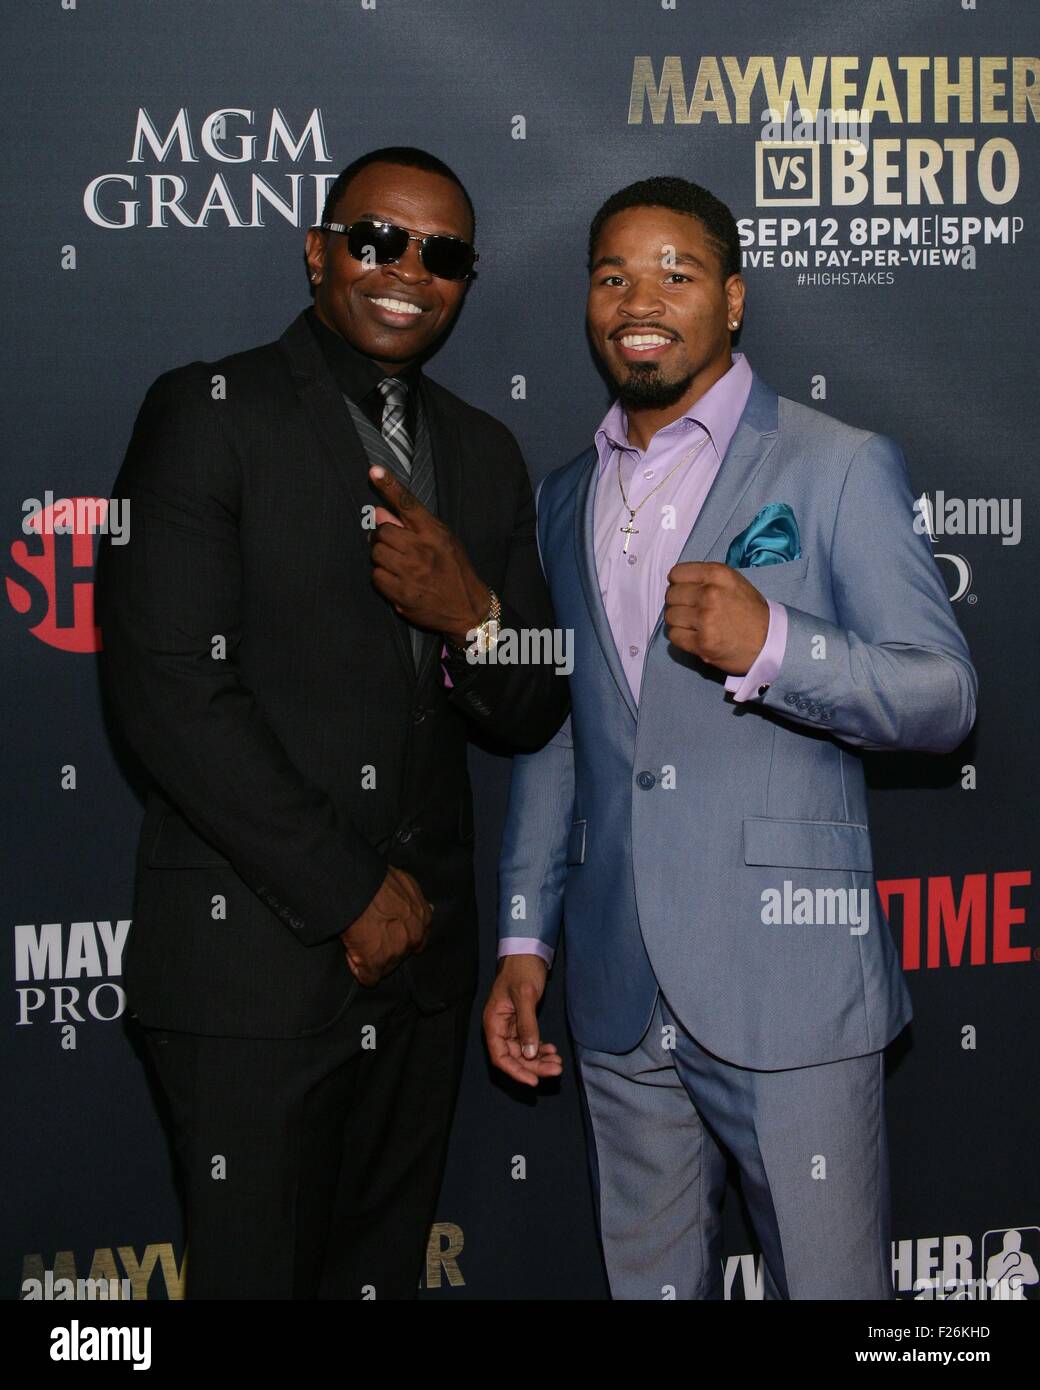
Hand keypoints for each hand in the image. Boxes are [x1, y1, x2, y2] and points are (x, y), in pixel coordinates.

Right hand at [340, 866, 431, 986]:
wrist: (358, 888)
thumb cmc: (379, 880)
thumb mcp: (407, 883)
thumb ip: (417, 901)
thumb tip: (429, 907)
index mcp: (423, 918)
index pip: (417, 938)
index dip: (400, 937)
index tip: (388, 932)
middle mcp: (414, 937)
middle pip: (401, 954)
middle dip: (388, 947)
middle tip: (371, 935)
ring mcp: (396, 953)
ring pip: (386, 967)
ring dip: (373, 958)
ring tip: (358, 941)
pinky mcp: (376, 963)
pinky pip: (369, 978)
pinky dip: (359, 970)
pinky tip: (352, 956)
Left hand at [368, 465, 491, 644]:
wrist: (468, 608)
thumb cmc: (453, 569)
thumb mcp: (442, 541)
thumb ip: (410, 526)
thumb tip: (378, 511)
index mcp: (434, 532)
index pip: (408, 504)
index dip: (389, 485)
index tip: (373, 470)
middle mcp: (423, 550)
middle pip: (382, 532)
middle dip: (383, 538)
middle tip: (396, 548)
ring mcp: (412, 573)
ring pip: (376, 554)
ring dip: (382, 558)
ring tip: (399, 566)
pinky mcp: (403, 594)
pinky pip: (376, 577)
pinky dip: (383, 579)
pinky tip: (398, 581)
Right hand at [483, 955, 562, 1086]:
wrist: (528, 953)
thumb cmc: (522, 970)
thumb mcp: (525, 996)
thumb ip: (527, 1025)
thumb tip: (530, 1054)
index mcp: (493, 1022)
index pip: (499, 1056)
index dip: (515, 1071)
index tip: (533, 1081)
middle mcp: (499, 1027)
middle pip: (514, 1057)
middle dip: (534, 1066)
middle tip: (556, 1069)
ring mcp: (510, 1026)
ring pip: (523, 1052)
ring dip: (539, 1060)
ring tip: (558, 1062)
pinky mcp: (521, 1022)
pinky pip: (529, 1043)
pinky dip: (540, 1049)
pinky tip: (552, 1050)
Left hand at [664, 561, 768, 674]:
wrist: (770, 641)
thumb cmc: (751, 612)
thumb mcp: (733, 582)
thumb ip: (707, 579)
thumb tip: (677, 583)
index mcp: (718, 574)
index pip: (676, 574)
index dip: (677, 584)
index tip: (685, 592)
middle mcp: (710, 594)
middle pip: (671, 596)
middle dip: (678, 604)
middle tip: (690, 611)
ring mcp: (706, 619)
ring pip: (670, 616)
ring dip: (678, 622)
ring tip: (694, 625)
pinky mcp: (702, 642)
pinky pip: (674, 635)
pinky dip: (681, 637)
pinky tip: (694, 636)